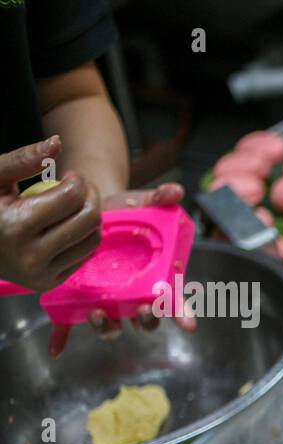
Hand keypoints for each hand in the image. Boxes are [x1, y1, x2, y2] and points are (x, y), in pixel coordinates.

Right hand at [0, 136, 100, 293]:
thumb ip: (23, 159)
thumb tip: (57, 142)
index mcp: (14, 227)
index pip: (70, 198)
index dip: (78, 181)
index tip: (70, 175)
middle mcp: (29, 256)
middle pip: (88, 219)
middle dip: (91, 197)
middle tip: (82, 187)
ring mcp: (40, 275)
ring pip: (92, 240)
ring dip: (92, 216)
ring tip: (78, 203)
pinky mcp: (47, 284)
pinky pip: (84, 256)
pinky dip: (84, 236)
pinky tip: (71, 223)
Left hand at [48, 181, 189, 357]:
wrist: (93, 209)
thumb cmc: (126, 210)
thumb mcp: (143, 201)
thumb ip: (160, 197)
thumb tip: (176, 191)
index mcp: (158, 277)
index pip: (176, 301)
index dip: (183, 313)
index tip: (188, 323)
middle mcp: (136, 293)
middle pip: (147, 318)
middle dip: (149, 319)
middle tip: (145, 309)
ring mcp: (109, 297)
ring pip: (115, 323)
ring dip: (109, 326)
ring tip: (101, 313)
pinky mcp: (82, 295)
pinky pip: (73, 323)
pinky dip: (63, 337)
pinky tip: (56, 347)